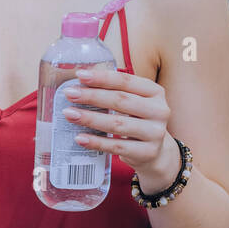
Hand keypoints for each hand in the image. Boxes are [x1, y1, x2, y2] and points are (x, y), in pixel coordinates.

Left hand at [59, 65, 176, 185]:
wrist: (156, 151)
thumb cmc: (137, 120)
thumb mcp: (134, 102)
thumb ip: (114, 91)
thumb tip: (80, 84)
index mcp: (155, 92)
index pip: (126, 81)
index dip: (102, 78)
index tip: (80, 75)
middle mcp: (159, 110)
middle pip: (120, 100)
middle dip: (92, 96)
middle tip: (69, 94)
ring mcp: (155, 133)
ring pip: (117, 124)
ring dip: (90, 118)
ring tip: (69, 114)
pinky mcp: (147, 152)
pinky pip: (116, 146)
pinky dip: (96, 142)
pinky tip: (80, 137)